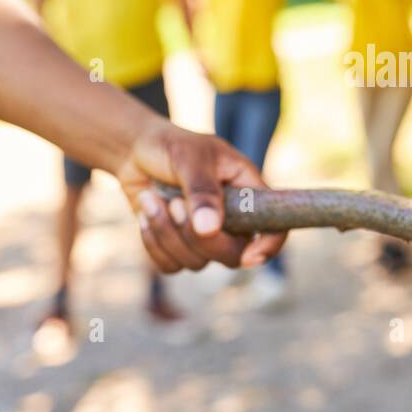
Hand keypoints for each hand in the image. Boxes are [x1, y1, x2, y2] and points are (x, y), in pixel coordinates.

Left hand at [114, 117, 285, 272]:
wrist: (136, 151)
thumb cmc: (171, 146)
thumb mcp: (190, 158)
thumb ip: (202, 191)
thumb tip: (210, 229)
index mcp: (248, 194)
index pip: (275, 228)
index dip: (269, 246)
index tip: (249, 256)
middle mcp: (232, 221)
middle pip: (232, 256)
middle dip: (199, 238)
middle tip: (175, 204)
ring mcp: (205, 237)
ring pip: (197, 262)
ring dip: (167, 233)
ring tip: (151, 198)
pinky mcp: (178, 247)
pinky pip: (171, 265)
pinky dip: (153, 242)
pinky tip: (146, 212)